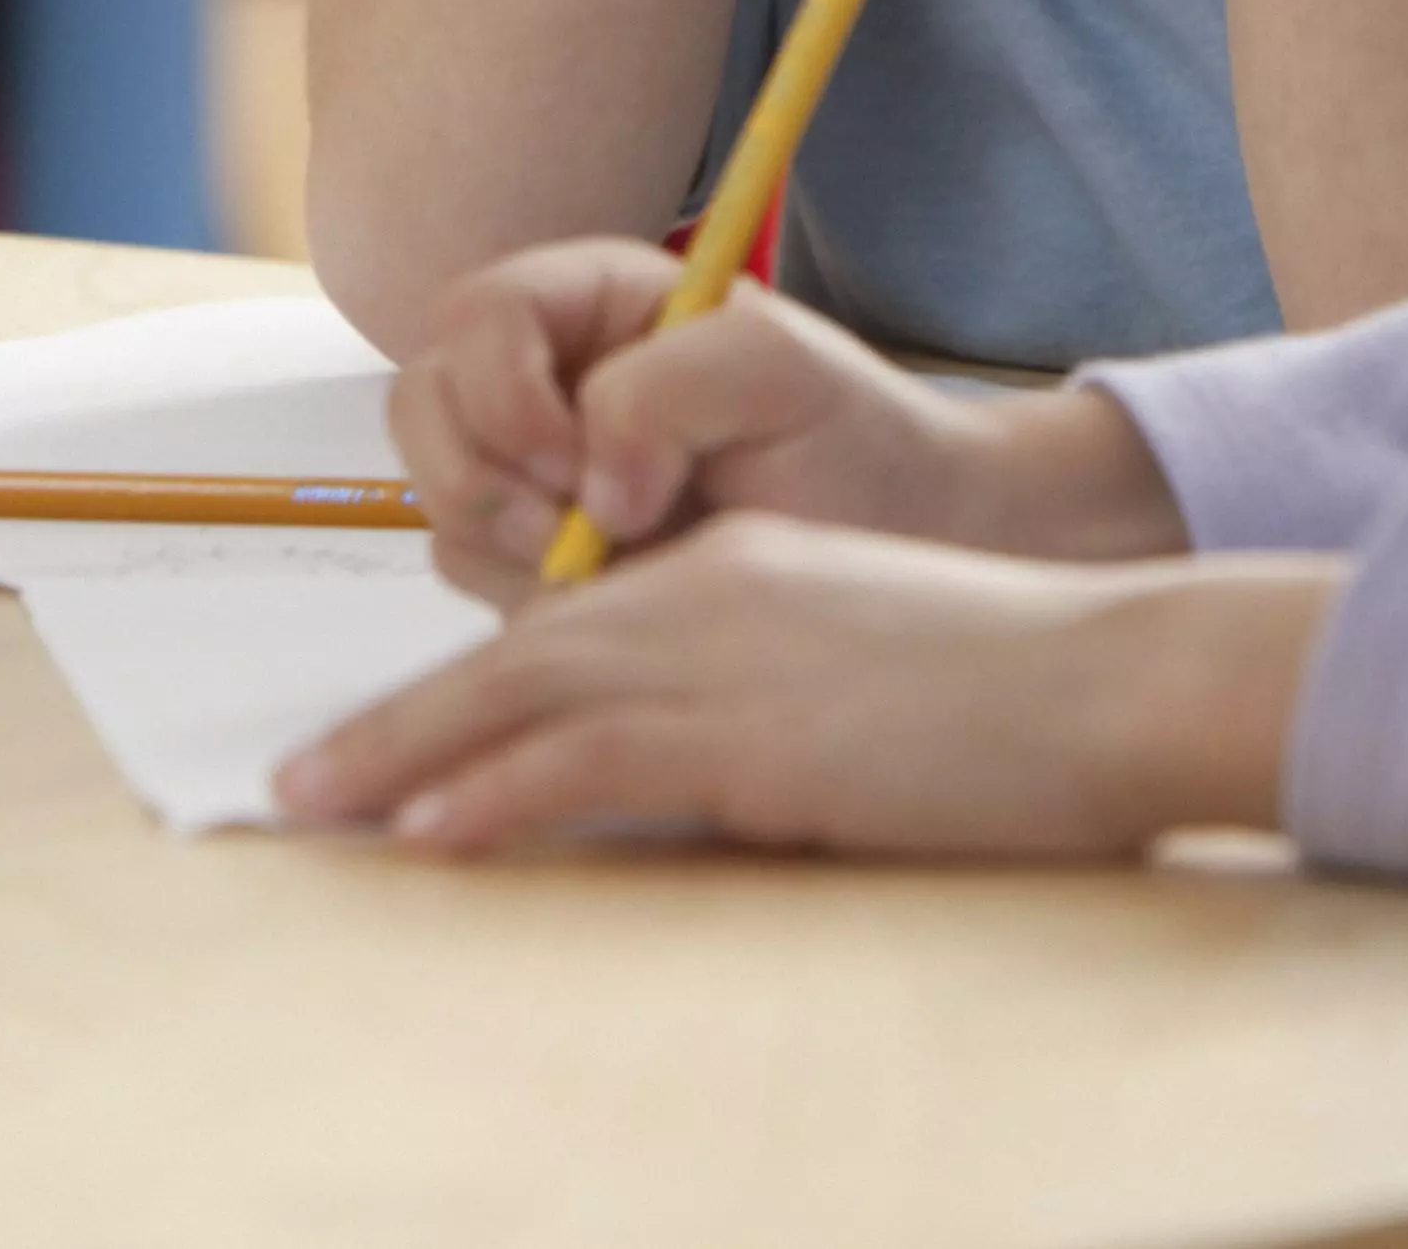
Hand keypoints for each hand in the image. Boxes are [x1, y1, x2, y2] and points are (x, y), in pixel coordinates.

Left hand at [278, 513, 1340, 856]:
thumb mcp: (854, 670)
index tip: (387, 745)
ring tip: (319, 807)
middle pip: (510, 655)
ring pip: (519, 697)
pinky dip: (495, 791)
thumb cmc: (1008, 693)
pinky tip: (432, 829)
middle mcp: (702, 597)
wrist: (1106, 676)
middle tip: (301, 779)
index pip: (561, 629)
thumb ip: (760, 700)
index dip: (461, 691)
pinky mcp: (751, 729)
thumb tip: (692, 778)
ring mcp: (723, 658)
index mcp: (728, 577)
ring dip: (405, 757)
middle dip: (393, 723)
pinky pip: (586, 756)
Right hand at [392, 238, 1189, 607]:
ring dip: (512, 548)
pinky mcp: (542, 563)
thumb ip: (669, 387)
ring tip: (629, 564)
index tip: (579, 458)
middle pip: (422, 406)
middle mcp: (546, 381)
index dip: (502, 389)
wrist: (912, 543)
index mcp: (593, 304)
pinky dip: (532, 601)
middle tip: (581, 532)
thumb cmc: (858, 440)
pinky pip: (480, 582)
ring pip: (443, 505)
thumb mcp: (783, 372)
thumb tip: (591, 483)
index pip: (476, 314)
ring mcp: (536, 477)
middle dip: (484, 478)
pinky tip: (624, 598)